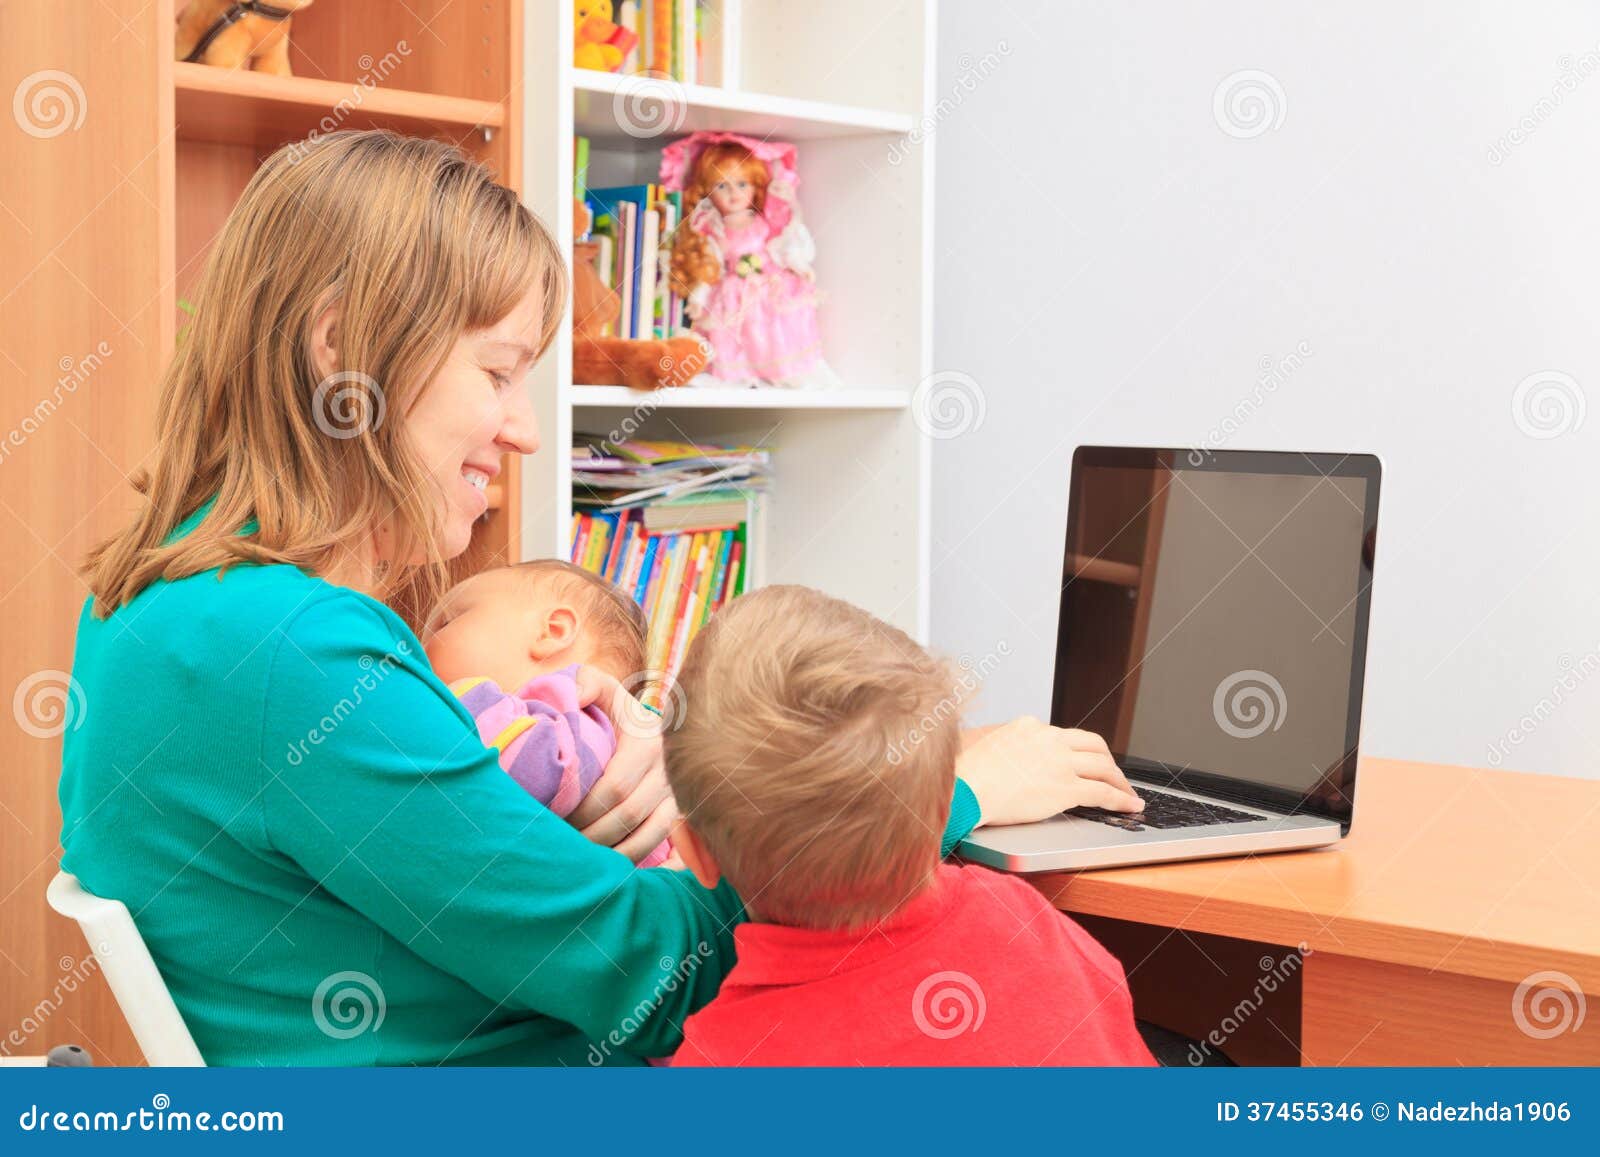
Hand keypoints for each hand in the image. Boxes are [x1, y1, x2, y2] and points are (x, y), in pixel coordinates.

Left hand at [570, 666, 676, 861]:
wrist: (656, 722)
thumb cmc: (617, 709)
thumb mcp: (604, 687)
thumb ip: (585, 683)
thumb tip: (574, 696)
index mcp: (647, 742)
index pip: (614, 788)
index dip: (583, 810)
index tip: (555, 817)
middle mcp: (668, 770)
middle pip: (627, 816)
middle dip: (590, 834)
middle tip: (560, 842)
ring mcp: (677, 793)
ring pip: (646, 835)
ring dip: (612, 853)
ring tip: (580, 859)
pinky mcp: (681, 810)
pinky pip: (659, 841)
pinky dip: (632, 856)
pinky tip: (607, 864)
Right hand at [956, 717, 1142, 825]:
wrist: (964, 789)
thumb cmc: (965, 776)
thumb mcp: (986, 746)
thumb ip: (1006, 746)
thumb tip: (1007, 758)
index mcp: (1029, 726)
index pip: (1064, 735)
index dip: (1079, 750)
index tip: (1083, 760)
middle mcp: (1049, 739)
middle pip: (1093, 744)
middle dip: (1108, 760)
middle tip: (1113, 774)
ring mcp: (1060, 762)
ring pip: (1103, 767)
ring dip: (1120, 781)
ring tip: (1127, 792)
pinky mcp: (1066, 788)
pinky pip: (1103, 792)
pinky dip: (1121, 799)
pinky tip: (1130, 806)